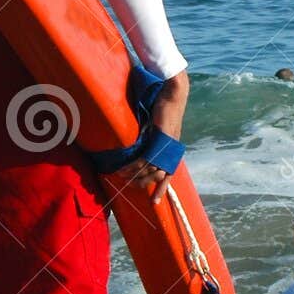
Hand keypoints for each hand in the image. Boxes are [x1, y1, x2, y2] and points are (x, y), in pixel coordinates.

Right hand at [121, 71, 188, 205]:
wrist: (172, 92)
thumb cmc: (165, 107)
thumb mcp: (159, 127)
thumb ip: (154, 138)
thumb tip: (142, 143)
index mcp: (172, 150)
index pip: (168, 174)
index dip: (162, 188)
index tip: (154, 201)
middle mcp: (171, 151)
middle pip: (158, 175)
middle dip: (143, 183)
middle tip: (128, 185)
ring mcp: (167, 146)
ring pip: (151, 169)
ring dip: (135, 174)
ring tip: (121, 175)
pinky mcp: (160, 138)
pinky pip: (147, 157)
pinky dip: (135, 164)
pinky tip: (126, 168)